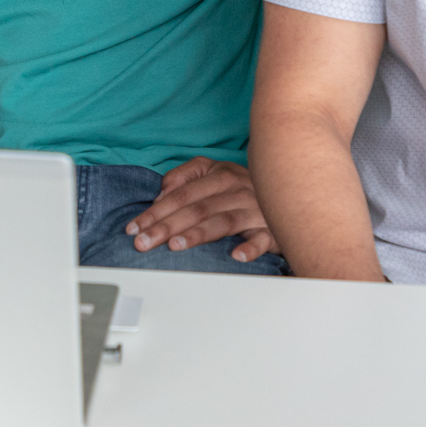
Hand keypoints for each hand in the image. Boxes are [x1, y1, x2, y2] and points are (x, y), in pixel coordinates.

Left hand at [125, 157, 279, 262]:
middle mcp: (238, 190)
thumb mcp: (214, 170)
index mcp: (221, 175)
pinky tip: (235, 256)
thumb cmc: (243, 186)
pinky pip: (262, 240)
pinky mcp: (272, 231)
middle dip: (165, 226)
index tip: (134, 228)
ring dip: (197, 235)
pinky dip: (250, 248)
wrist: (291, 190)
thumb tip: (160, 194)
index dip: (155, 211)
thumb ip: (185, 177)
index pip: (181, 194)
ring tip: (174, 246)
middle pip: (196, 209)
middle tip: (143, 242)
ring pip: (222, 222)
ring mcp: (256, 211)